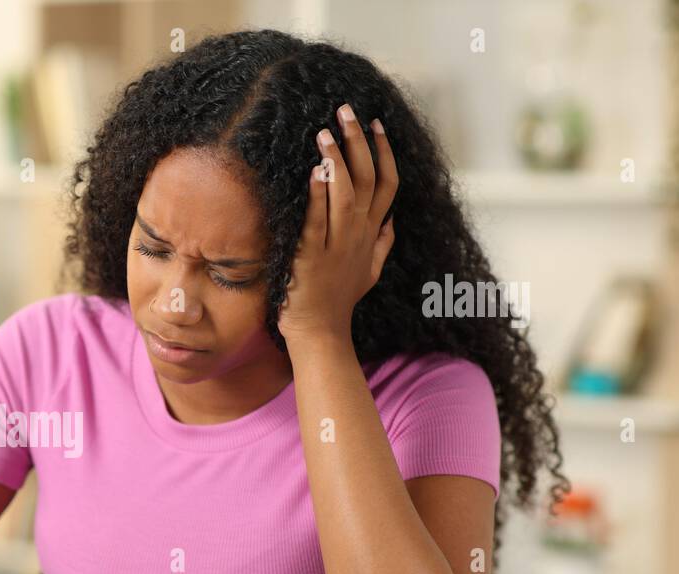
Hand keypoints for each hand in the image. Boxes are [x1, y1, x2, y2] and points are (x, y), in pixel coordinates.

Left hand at [278, 103, 397, 345]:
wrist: (321, 333)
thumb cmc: (340, 302)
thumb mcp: (369, 273)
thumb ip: (382, 245)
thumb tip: (392, 223)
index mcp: (372, 234)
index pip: (387, 183)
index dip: (383, 152)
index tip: (376, 124)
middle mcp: (359, 235)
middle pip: (367, 179)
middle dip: (358, 142)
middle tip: (346, 110)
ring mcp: (337, 246)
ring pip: (345, 194)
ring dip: (336, 161)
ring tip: (324, 133)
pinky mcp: (311, 257)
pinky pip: (317, 221)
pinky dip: (318, 196)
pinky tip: (313, 172)